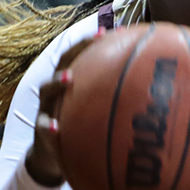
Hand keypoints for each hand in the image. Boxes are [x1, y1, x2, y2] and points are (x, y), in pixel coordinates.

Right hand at [21, 34, 102, 187]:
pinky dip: (48, 127)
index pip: (82, 56)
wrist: (52, 157)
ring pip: (47, 90)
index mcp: (71, 83)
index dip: (95, 42)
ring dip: (57, 82)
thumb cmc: (79, 130)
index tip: (116, 32)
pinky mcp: (40, 131)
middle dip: (78, 49)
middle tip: (95, 39)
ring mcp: (46, 108)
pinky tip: (56, 129)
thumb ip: (112, 103)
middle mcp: (57, 91)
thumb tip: (149, 96)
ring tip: (69, 79)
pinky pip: (42, 128)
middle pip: (63, 62)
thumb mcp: (95, 116)